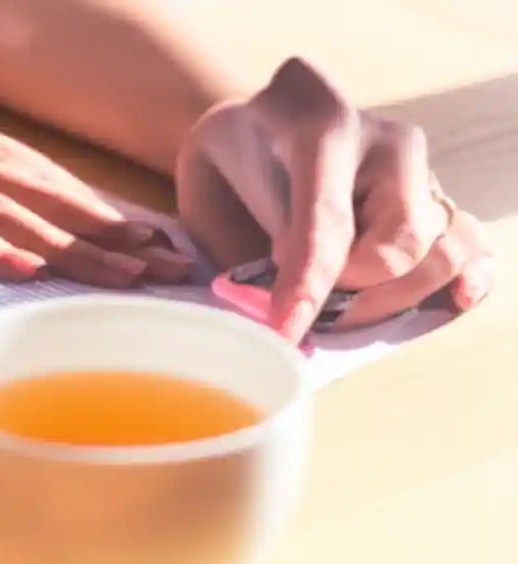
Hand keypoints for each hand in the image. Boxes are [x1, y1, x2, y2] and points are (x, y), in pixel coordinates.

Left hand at [176, 58, 493, 339]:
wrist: (248, 138)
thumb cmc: (226, 166)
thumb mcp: (208, 187)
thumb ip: (242, 239)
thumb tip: (280, 316)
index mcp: (318, 117)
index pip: (327, 215)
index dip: (308, 280)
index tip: (284, 328)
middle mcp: (383, 140)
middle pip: (399, 242)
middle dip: (353, 292)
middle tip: (305, 303)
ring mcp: (419, 170)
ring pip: (442, 251)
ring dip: (394, 299)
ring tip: (343, 304)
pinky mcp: (437, 202)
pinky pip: (472, 243)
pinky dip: (470, 277)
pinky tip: (454, 300)